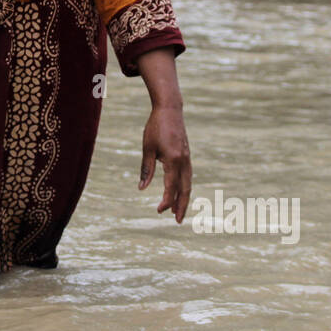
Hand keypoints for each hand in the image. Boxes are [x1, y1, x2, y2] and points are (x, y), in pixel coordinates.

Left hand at [139, 105, 191, 221]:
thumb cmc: (155, 127)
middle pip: (185, 189)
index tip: (159, 211)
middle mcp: (183, 161)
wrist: (170, 109)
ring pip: (188, 183)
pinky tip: (180, 193)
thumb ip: (146, 169)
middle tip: (177, 221)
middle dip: (181, 206)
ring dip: (184, 198)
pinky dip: (185, 187)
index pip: (171, 187)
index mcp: (173, 160)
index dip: (166, 201)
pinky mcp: (187, 155)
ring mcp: (187, 158)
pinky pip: (188, 176)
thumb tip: (142, 188)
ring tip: (178, 212)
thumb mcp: (147, 148)